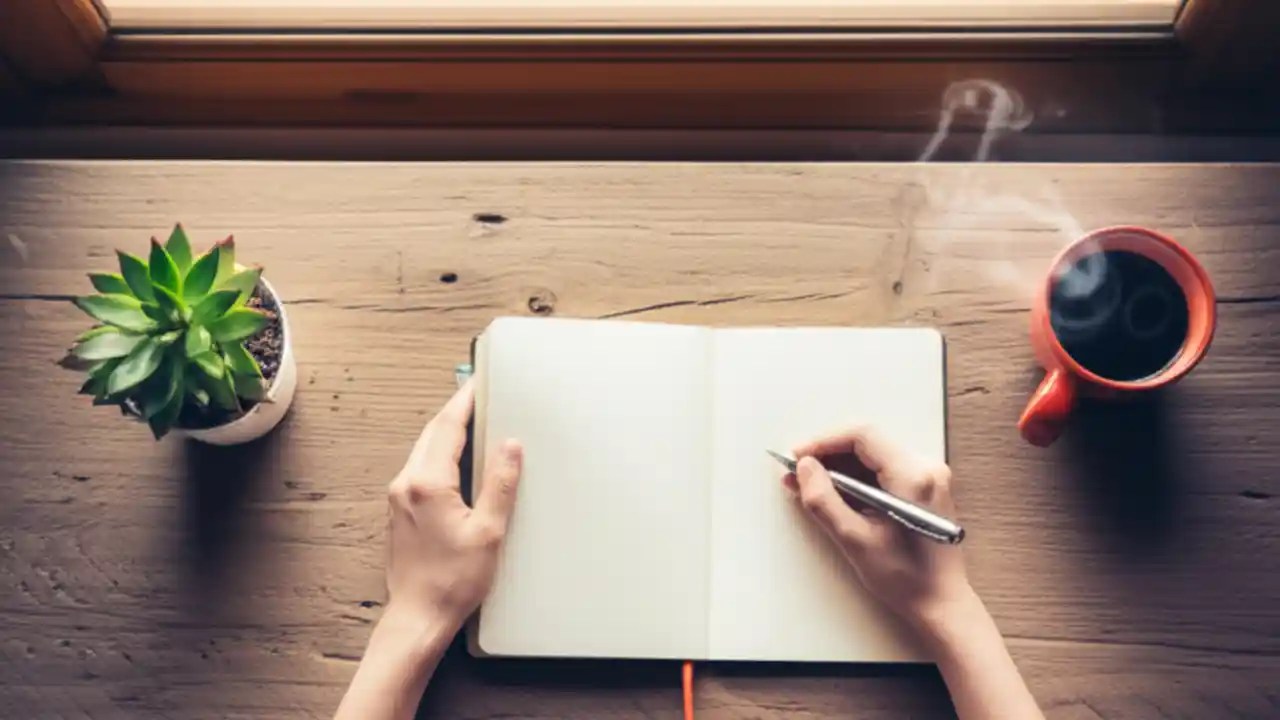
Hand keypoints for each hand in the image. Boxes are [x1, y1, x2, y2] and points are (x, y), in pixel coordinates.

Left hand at [385, 381, 523, 630]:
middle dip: (455, 411)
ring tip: (472, 422)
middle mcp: (406, 484)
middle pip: (431, 433)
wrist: (418, 616)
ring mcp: (397, 497)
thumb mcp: (489, 531)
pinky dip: (438, 454)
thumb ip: (500, 484)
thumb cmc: (452, 581)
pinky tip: (456, 460)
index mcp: (427, 483)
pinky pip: (419, 468)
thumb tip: (510, 446)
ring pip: (423, 449)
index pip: (447, 427)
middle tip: (478, 395)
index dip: (464, 401)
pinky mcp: (398, 510)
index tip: (478, 382)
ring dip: (446, 432)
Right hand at [784, 426, 970, 633]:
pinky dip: (855, 477)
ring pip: (872, 455)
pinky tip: (833, 492)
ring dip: (839, 466)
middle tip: (797, 472)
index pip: (862, 436)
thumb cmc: (906, 579)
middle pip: (867, 443)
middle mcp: (926, 468)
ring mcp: (927, 476)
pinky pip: (882, 469)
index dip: (824, 441)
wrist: (940, 603)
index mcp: (913, 477)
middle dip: (827, 454)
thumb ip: (824, 500)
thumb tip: (805, 468)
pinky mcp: (923, 486)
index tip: (798, 457)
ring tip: (808, 484)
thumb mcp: (854, 540)